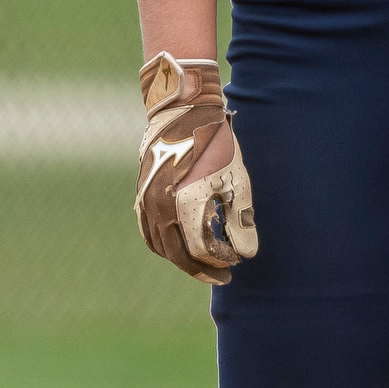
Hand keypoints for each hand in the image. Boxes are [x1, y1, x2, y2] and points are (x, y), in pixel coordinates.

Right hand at [135, 53, 256, 283]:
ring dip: (181, 259)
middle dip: (203, 269)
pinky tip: (180, 244)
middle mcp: (160, 207)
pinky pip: (149, 231)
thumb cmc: (216, 143)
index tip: (238, 258)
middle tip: (223, 276)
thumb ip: (240, 220)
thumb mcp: (237, 180)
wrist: (183, 111)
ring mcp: (147, 202)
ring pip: (161, 246)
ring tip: (203, 263)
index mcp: (185, 204)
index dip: (222, 259)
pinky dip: (164, 244)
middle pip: (179, 254)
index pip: (202, 250)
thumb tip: (246, 254)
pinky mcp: (141, 195)